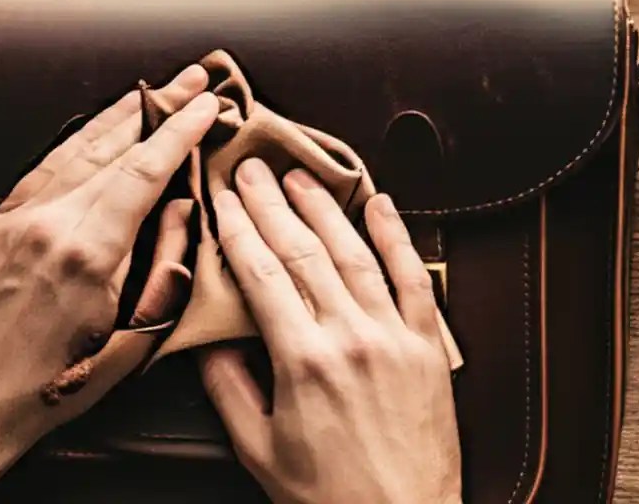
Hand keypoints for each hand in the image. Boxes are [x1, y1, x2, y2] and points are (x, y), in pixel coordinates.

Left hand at [0, 64, 217, 503]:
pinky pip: (44, 166)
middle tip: (192, 76)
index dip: (180, 130)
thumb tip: (179, 208)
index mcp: (87, 252)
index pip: (144, 170)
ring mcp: (16, 217)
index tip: (207, 102)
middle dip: (157, 106)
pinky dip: (78, 140)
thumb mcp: (130, 339)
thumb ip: (161, 266)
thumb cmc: (52, 385)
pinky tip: (96, 130)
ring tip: (151, 90)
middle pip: (112, 145)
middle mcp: (48, 221)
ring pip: (75, 147)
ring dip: (118, 115)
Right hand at [200, 160, 461, 503]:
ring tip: (301, 178)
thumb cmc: (329, 498)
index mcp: (303, 361)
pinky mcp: (430, 348)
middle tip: (253, 168)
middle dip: (273, 204)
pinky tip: (383, 206)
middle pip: (305, 251)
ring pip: (356, 255)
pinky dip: (399, 239)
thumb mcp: (258, 449)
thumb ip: (228, 387)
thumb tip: (209, 338)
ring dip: (326, 210)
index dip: (238, 228)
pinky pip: (416, 279)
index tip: (222, 197)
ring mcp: (395, 338)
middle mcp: (350, 338)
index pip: (262, 273)